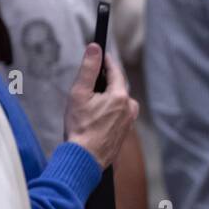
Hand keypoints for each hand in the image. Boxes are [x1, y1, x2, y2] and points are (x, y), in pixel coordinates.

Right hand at [64, 44, 137, 169]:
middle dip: (103, 83)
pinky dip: (108, 111)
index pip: (115, 71)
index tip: (101, 55)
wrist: (84, 159)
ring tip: (88, 105)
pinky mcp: (125, 131)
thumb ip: (88, 69)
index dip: (106, 62)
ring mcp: (129, 120)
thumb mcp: (79, 94)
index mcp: (120, 96)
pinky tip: (94, 118)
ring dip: (105, 98)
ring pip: (117, 101)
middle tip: (88, 83)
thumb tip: (94, 48)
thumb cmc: (80, 129)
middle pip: (116, 86)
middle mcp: (129, 107)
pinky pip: (117, 114)